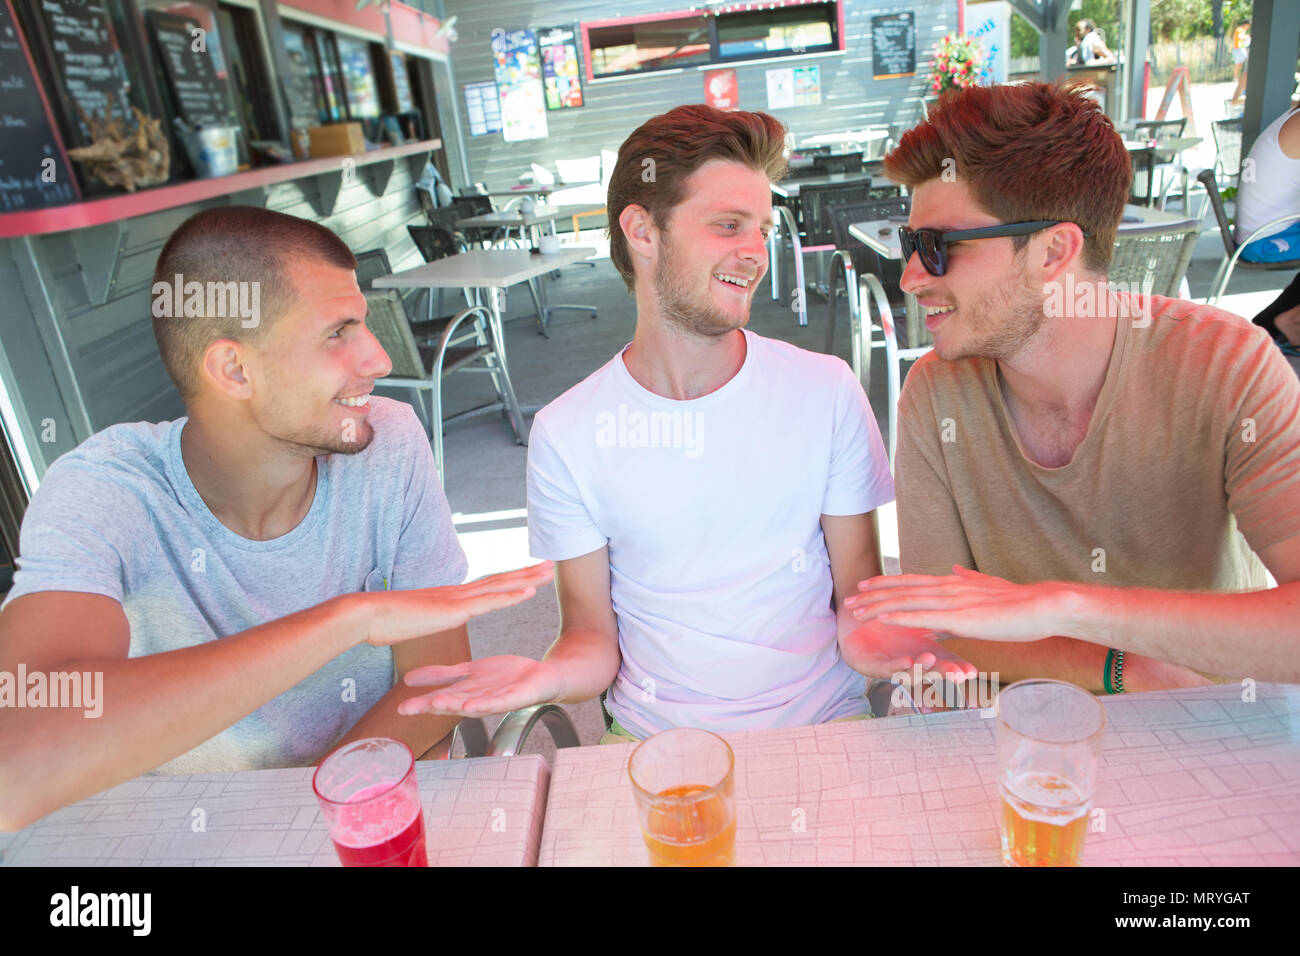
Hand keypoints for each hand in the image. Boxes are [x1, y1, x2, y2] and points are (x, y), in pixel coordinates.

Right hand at [360, 561, 553, 647]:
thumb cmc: (381, 621)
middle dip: (526, 571)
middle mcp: (455, 593)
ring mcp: (456, 600)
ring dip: (527, 578)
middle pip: (498, 579)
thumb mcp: (410, 620)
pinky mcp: (453, 611)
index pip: (485, 584)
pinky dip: (512, 596)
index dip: (508, 578)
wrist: (365, 616)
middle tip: (550, 563)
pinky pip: (490, 603)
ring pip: (500, 586)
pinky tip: (531, 592)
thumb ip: (423, 618)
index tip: (528, 572)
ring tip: (550, 570)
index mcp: (447, 597)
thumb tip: (424, 619)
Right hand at [398, 654, 563, 715]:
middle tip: (409, 709)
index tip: (401, 708)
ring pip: (473, 704)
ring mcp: (498, 700)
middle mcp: (479, 700)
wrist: (542, 677)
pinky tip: (472, 705)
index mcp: (467, 694)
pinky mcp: (516, 697)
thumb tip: (409, 678)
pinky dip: (487, 704)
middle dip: (432, 707)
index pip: (441, 700)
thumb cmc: (507, 677)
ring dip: (455, 706)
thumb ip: (442, 675)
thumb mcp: (468, 671)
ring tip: (437, 703)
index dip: (421, 704)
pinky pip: (500, 702)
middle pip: (452, 705)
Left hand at [842, 617, 977, 683]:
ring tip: (932, 659)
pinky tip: (907, 661)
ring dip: (922, 669)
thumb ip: (941, 623)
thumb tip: (969, 614)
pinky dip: (898, 665)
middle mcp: (913, 664)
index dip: (960, 667)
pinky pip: (887, 668)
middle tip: (960, 676)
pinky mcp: (874, 667)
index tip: (973, 672)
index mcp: (927, 653)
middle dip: (946, 673)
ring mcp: (894, 667)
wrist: (858, 625)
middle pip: (933, 670)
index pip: (948, 661)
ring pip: (911, 673)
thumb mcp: (920, 624)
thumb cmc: (892, 628)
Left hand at [845, 565, 1077, 642]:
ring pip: (907, 602)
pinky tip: (884, 619)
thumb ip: (969, 580)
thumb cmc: (1020, 602)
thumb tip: (955, 572)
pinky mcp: (961, 619)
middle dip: (874, 595)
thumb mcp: (988, 587)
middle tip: (848, 599)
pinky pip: (925, 618)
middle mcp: (949, 587)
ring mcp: (953, 602)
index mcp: (954, 582)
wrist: (1043, 605)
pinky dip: (902, 617)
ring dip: (879, 607)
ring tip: (857, 611)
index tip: (866, 585)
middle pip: (903, 590)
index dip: (887, 583)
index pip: (912, 581)